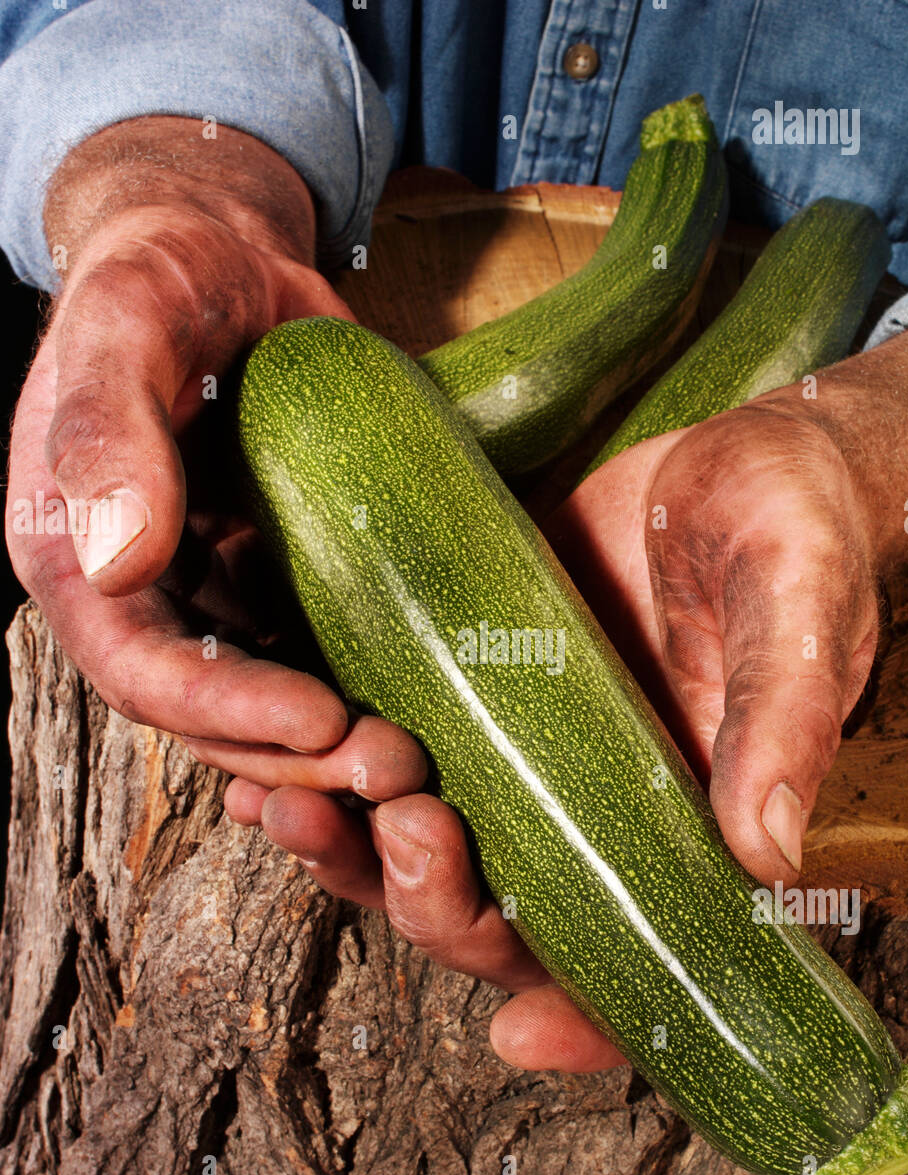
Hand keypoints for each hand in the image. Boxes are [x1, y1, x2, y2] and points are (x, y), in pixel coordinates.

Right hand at [6, 115, 426, 812]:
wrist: (223, 254)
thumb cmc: (164, 271)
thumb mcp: (130, 319)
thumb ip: (107, 425)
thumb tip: (116, 560)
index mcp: (70, 553)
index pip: (140, 668)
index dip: (226, 706)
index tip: (321, 719)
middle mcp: (134, 592)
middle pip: (206, 712)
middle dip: (294, 750)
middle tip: (393, 766)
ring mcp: (204, 592)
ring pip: (260, 701)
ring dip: (329, 744)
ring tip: (414, 757)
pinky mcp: (266, 580)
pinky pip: (303, 656)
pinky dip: (351, 690)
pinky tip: (414, 705)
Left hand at [243, 324, 907, 1077]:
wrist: (734, 449)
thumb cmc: (795, 533)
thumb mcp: (803, 608)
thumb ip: (785, 720)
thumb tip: (769, 854)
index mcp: (682, 830)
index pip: (634, 959)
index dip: (580, 1023)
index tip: (516, 1035)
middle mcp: (587, 816)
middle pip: (493, 919)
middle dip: (431, 901)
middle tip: (407, 825)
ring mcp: (513, 758)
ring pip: (415, 850)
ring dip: (347, 850)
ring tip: (281, 803)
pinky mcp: (458, 689)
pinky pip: (379, 754)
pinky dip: (316, 770)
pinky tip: (257, 757)